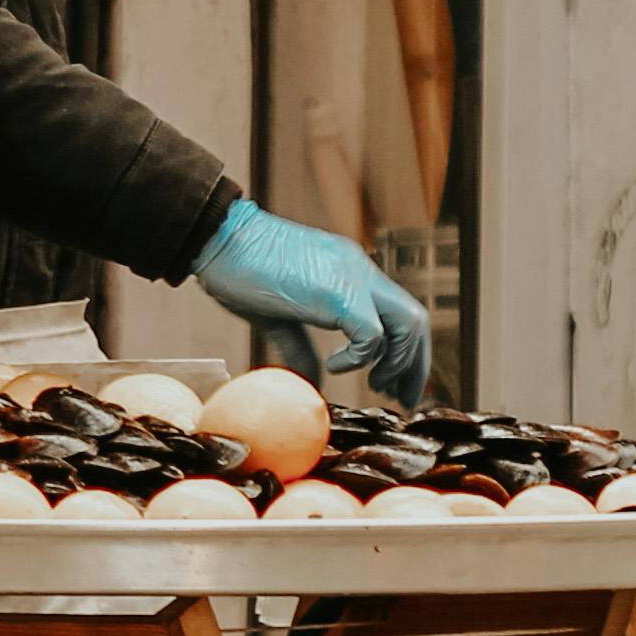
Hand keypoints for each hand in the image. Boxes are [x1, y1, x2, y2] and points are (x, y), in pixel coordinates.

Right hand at [191, 199, 431, 402]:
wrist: (221, 240)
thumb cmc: (242, 270)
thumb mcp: (280, 316)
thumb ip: (303, 349)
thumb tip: (314, 381)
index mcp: (351, 274)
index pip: (399, 313)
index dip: (406, 352)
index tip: (393, 382)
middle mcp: (361, 271)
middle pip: (415, 320)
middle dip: (415, 364)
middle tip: (401, 396)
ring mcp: (354, 278)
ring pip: (409, 324)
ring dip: (400, 363)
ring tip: (379, 384)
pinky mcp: (339, 293)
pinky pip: (371, 334)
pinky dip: (361, 358)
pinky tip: (337, 365)